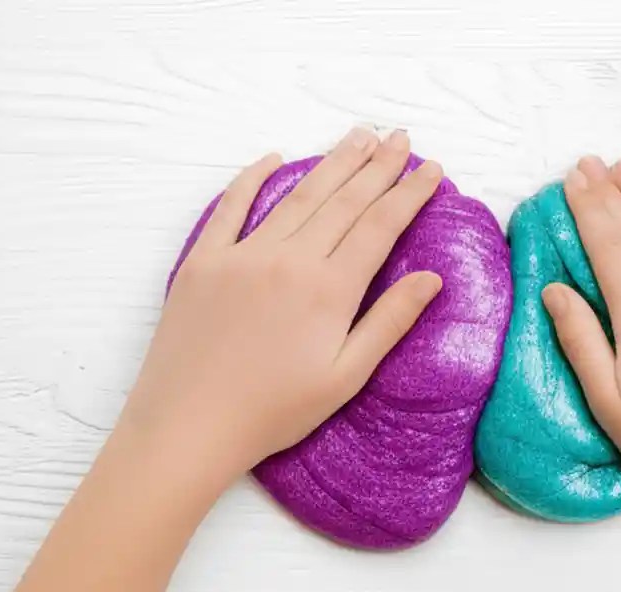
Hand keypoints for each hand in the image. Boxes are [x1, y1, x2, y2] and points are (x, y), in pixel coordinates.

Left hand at [122, 128, 443, 482]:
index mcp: (330, 290)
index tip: (431, 169)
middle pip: (344, 201)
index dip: (409, 194)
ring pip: (298, 196)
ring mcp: (242, 255)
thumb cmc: (274, 412)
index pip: (380, 226)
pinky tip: (273, 158)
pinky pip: (231, 207)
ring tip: (358, 136)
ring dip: (332, 163)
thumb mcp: (346, 376)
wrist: (188, 426)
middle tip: (400, 137)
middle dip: (377, 166)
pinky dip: (252, 179)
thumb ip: (389, 322)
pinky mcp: (203, 261)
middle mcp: (289, 260)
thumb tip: (432, 278)